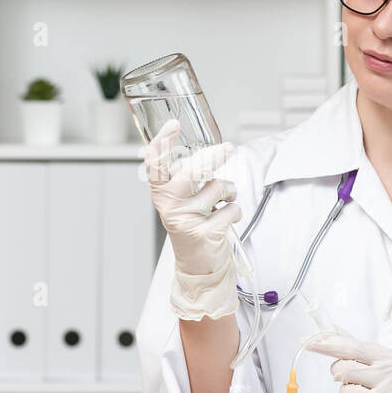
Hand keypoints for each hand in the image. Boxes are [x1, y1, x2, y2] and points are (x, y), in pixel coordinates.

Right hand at [144, 118, 241, 320]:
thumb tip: (209, 151)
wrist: (199, 267)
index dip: (162, 143)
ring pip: (218, 187)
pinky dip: (235, 212)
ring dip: (229, 191)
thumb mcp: (184, 202)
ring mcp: (187, 220)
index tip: (172, 125)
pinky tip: (226, 221)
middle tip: (227, 148)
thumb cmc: (194, 227)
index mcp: (162, 194)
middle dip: (213, 157)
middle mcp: (170, 206)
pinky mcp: (206, 233)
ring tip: (223, 202)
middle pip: (192, 171)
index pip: (155, 165)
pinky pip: (232, 209)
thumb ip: (189, 179)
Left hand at [301, 328, 391, 392]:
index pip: (352, 348)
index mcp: (388, 358)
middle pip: (343, 371)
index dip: (327, 344)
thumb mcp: (380, 360)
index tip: (308, 342)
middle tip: (349, 378)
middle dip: (338, 374)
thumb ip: (353, 347)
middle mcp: (390, 378)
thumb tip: (325, 330)